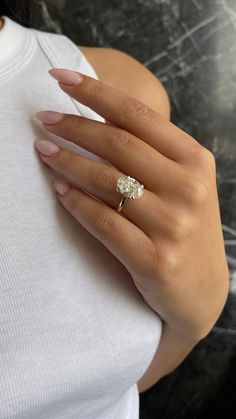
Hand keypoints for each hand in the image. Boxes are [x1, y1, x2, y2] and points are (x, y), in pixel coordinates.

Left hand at [35, 68, 228, 342]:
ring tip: (43, 150)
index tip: (61, 79)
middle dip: (74, 126)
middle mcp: (188, 189)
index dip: (97, 94)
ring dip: (68, 162)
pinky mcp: (154, 260)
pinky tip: (59, 190)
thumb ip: (154, 154)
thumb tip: (98, 119)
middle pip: (119, 144)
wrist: (201, 289)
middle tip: (43, 118)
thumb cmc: (186, 227)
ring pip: (107, 182)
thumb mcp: (184, 183)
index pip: (139, 116)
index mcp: (196, 161)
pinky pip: (104, 223)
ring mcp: (173, 226)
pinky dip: (76, 203)